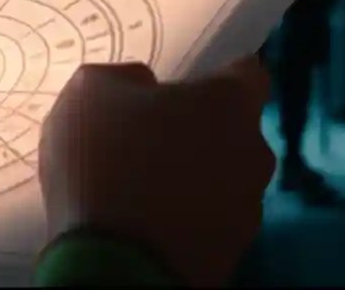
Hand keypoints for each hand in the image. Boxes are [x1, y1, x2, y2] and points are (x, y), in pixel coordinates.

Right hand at [39, 58, 273, 286]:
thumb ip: (123, 77)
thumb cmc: (105, 164)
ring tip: (135, 189)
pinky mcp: (231, 255)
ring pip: (220, 180)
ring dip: (188, 179)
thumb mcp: (90, 92)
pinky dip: (181, 220)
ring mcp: (247, 210)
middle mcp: (254, 153)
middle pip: (231, 130)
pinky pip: (206, 223)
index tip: (182, 84)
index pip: (247, 73)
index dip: (214, 75)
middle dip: (194, 132)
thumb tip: (140, 87)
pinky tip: (140, 224)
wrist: (111, 271)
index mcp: (231, 103)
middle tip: (144, 139)